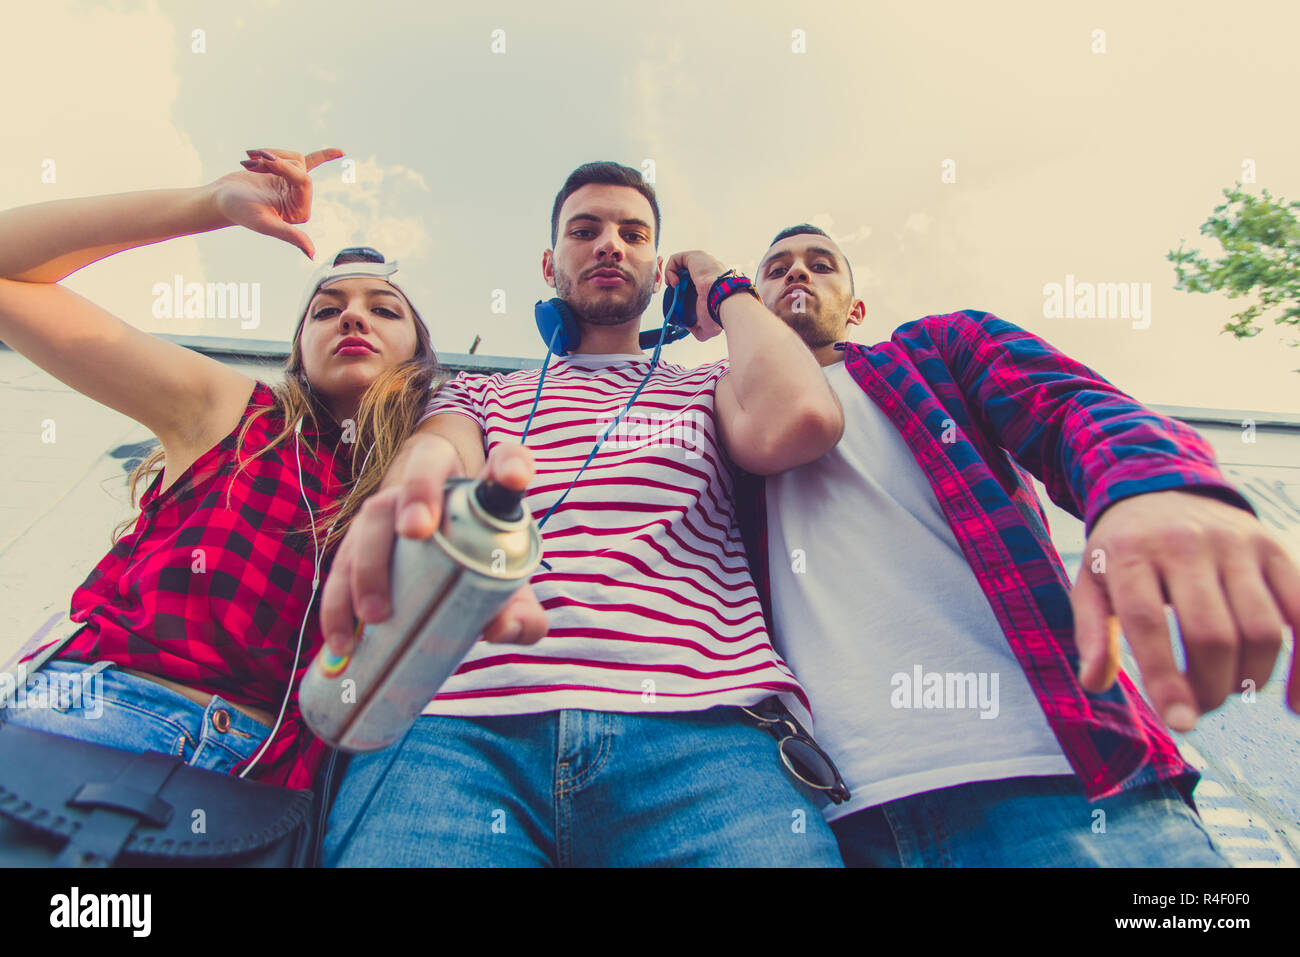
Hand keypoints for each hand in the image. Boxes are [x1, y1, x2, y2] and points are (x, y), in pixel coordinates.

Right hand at [209, 147, 344, 258]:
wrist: (220, 198)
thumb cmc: (239, 211)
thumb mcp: (265, 224)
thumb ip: (290, 235)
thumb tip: (312, 254)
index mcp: (299, 212)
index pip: (304, 180)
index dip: (285, 167)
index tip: (263, 161)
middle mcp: (299, 200)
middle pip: (300, 168)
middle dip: (276, 160)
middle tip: (253, 161)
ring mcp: (292, 186)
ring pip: (294, 159)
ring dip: (271, 155)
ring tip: (250, 161)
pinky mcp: (284, 175)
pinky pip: (309, 163)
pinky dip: (323, 156)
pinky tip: (340, 152)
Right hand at [318, 439, 547, 657]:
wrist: (442, 559)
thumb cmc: (480, 567)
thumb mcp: (506, 591)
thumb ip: (522, 616)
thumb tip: (502, 628)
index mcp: (484, 488)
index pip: (507, 460)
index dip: (512, 465)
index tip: (514, 478)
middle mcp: (435, 483)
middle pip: (425, 468)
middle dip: (418, 493)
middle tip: (416, 530)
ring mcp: (391, 507)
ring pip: (374, 516)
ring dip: (369, 561)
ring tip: (376, 614)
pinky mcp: (360, 541)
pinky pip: (344, 563)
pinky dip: (337, 602)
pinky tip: (341, 640)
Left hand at [663, 250, 726, 341]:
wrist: (722, 301)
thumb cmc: (718, 313)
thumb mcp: (709, 328)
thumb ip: (699, 330)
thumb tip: (689, 328)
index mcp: (714, 281)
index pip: (697, 279)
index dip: (684, 288)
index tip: (680, 299)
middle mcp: (709, 268)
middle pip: (687, 270)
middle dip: (676, 280)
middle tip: (674, 292)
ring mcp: (703, 261)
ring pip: (681, 263)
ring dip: (671, 274)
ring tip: (673, 287)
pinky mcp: (695, 256)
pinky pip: (676, 259)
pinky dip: (670, 270)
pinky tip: (674, 282)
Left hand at [1072, 489, 1299, 728]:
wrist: (1160, 490)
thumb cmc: (1122, 551)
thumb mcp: (1090, 582)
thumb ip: (1092, 632)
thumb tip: (1094, 684)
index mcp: (1131, 554)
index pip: (1149, 624)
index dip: (1166, 679)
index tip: (1180, 723)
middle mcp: (1185, 545)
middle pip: (1211, 633)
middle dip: (1209, 686)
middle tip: (1198, 708)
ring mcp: (1236, 544)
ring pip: (1260, 628)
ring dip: (1250, 677)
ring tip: (1230, 690)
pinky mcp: (1274, 549)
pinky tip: (1294, 702)